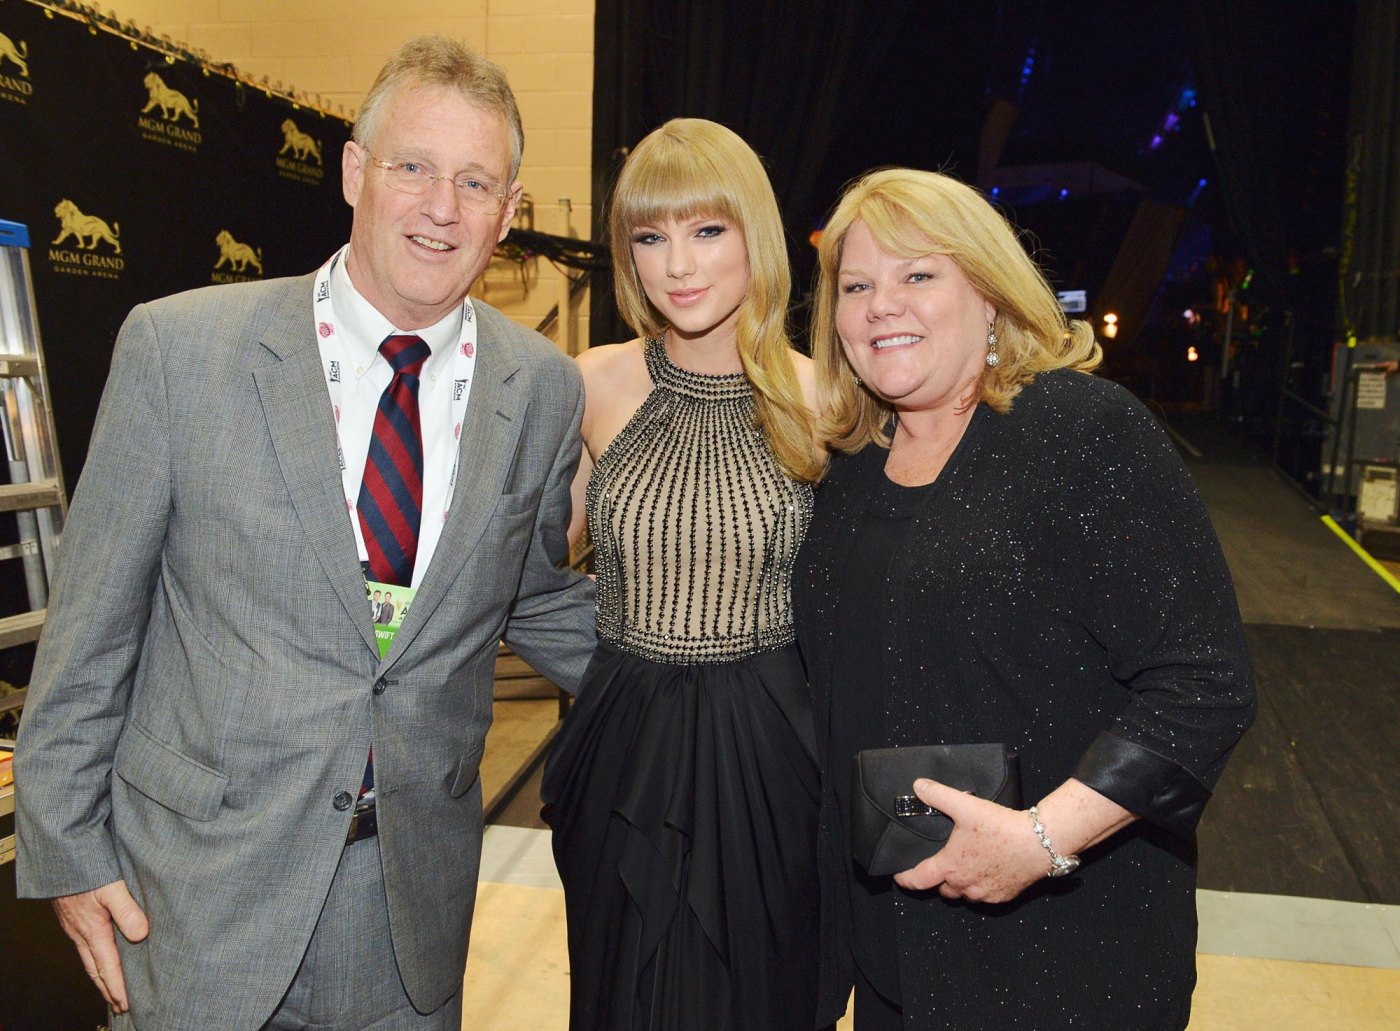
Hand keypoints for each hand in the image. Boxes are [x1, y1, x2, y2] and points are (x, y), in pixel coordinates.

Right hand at [52, 879, 149, 1013]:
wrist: (61, 857)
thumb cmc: (86, 870)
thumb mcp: (112, 888)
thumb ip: (127, 910)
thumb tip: (141, 935)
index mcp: (93, 930)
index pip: (108, 966)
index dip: (117, 986)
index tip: (126, 1002)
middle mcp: (81, 933)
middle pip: (95, 969)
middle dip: (107, 988)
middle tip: (119, 1004)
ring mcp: (75, 927)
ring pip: (89, 959)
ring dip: (100, 976)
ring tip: (110, 988)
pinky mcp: (73, 918)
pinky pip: (85, 947)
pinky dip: (94, 959)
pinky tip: (101, 956)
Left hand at [892, 779, 1048, 902]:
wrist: (1038, 843)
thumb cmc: (1000, 826)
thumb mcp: (965, 806)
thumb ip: (939, 795)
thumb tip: (917, 786)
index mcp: (950, 866)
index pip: (918, 880)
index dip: (905, 879)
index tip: (899, 877)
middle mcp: (964, 885)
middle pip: (942, 890)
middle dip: (938, 881)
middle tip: (940, 866)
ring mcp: (984, 894)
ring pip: (964, 896)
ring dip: (960, 885)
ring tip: (963, 869)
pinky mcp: (1003, 896)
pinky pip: (985, 898)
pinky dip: (981, 888)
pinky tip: (986, 872)